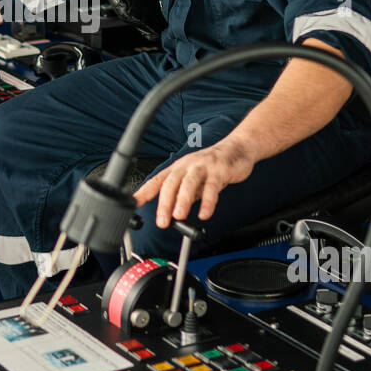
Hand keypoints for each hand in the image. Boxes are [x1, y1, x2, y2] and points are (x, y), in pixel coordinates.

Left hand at [131, 139, 254, 228]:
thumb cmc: (212, 166)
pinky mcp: (220, 170)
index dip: (144, 192)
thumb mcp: (193, 180)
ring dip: (182, 200)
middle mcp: (187, 166)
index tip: (133, 205)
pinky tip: (205, 214)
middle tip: (162, 221)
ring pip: (189, 182)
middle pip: (171, 183)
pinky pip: (212, 187)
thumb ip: (183, 195)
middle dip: (164, 203)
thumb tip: (171, 215)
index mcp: (178, 168)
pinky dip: (208, 202)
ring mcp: (203, 167)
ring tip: (179, 216)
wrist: (237, 149)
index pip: (157, 181)